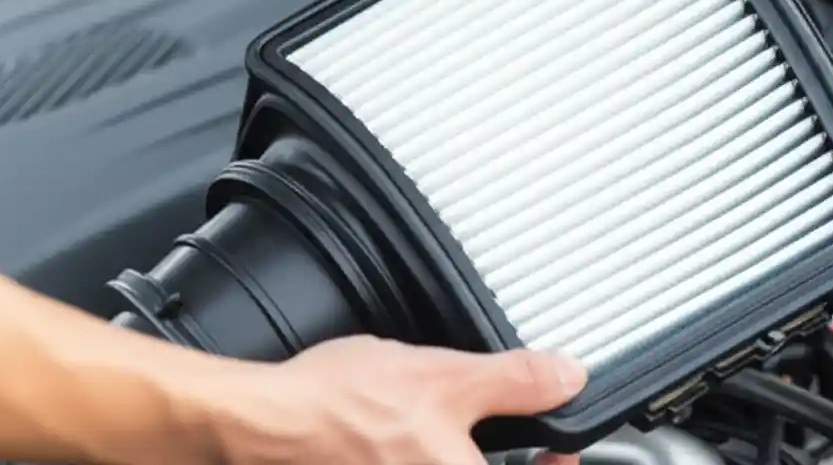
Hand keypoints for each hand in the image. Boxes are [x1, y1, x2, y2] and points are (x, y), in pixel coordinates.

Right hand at [199, 335, 586, 464]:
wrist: (265, 421)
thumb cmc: (342, 407)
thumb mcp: (446, 377)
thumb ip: (516, 382)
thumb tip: (567, 377)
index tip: (556, 449)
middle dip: (496, 455)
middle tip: (506, 434)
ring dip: (459, 454)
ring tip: (443, 430)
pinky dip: (422, 455)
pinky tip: (404, 437)